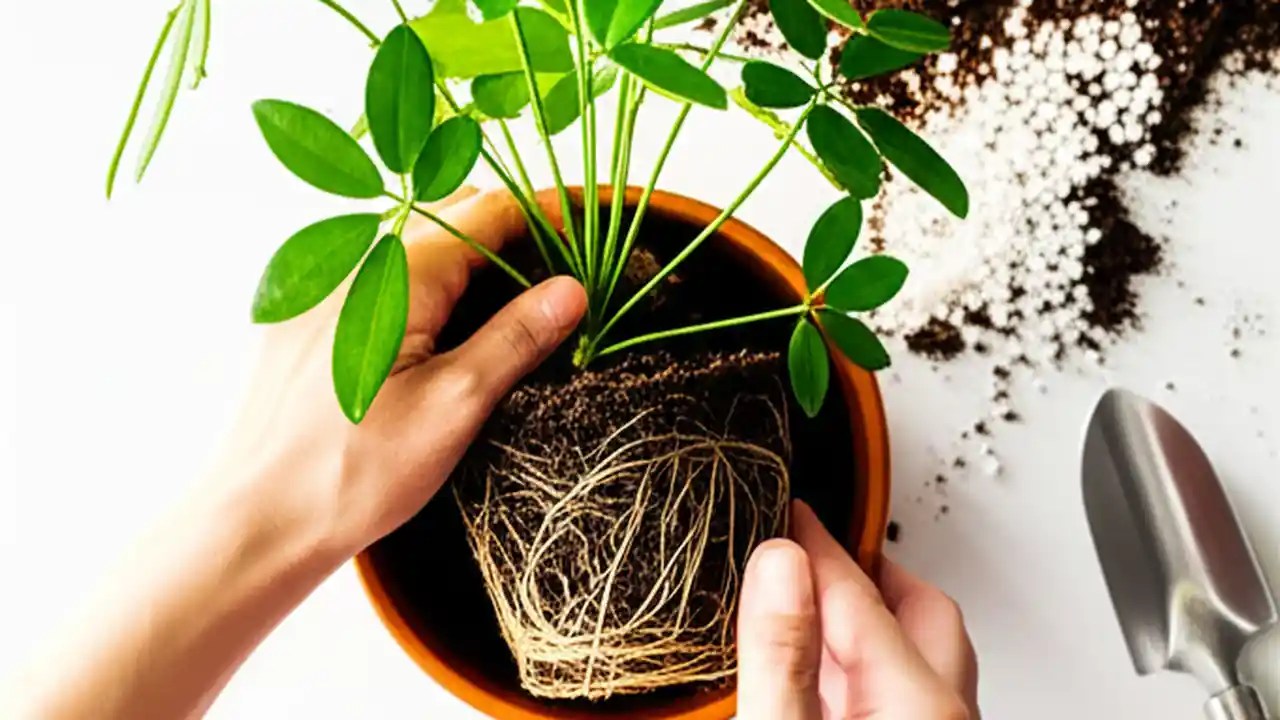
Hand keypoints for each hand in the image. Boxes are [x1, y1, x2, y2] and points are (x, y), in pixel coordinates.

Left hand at [215, 187, 585, 555]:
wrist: (259, 521)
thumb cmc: (356, 474)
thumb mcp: (455, 406)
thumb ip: (515, 337)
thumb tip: (572, 290)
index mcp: (395, 271)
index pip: (490, 210)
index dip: (549, 218)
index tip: (591, 237)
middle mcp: (349, 259)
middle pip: (451, 215)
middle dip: (510, 234)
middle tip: (559, 278)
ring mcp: (318, 283)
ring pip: (412, 241)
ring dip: (466, 257)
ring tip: (509, 302)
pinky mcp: (300, 313)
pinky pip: (374, 270)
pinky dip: (421, 280)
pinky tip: (441, 327)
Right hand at [737, 501, 977, 719]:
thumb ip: (782, 656)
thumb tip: (780, 566)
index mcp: (922, 705)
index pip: (864, 595)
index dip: (818, 547)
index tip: (788, 517)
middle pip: (922, 614)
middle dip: (863, 574)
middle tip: (809, 552)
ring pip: (920, 658)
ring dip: (868, 624)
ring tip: (808, 606)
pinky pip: (905, 697)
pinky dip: (865, 669)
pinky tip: (818, 678)